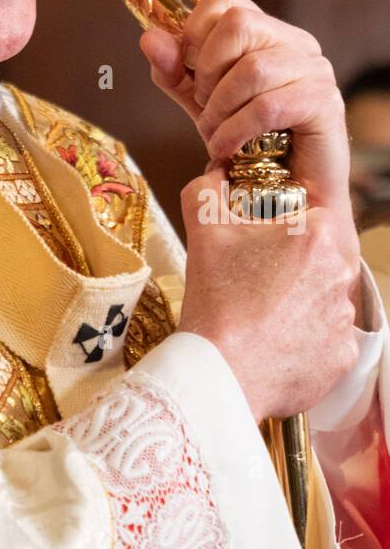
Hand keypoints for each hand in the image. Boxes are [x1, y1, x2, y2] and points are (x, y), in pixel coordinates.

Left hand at [139, 0, 361, 310]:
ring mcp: (315, 69)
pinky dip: (235, 130)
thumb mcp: (199, 101)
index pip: (223, 0)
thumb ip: (174, 69)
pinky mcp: (324, 103)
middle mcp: (296, 42)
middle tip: (203, 107)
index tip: (187, 74)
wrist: (285, 196)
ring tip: (214, 134)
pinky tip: (226, 149)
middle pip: (237, 25)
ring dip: (218, 108)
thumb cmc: (246, 141)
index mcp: (267, 31)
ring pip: (251, 68)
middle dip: (205, 71)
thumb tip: (149, 37)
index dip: (192, 34)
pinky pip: (267, 106)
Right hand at [179, 165, 359, 421]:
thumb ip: (208, 190)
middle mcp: (341, 275)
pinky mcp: (342, 356)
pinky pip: (325, 338)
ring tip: (259, 313)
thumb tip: (215, 174)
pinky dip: (303, 339)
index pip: (305, 218)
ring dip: (296, 301)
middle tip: (252, 279)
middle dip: (288, 265)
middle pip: (315, 258)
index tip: (256, 243)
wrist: (221, 373)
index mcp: (317, 235)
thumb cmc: (216, 300)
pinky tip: (271, 341)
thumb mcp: (203, 230)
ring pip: (320, 297)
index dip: (277, 228)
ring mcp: (344, 319)